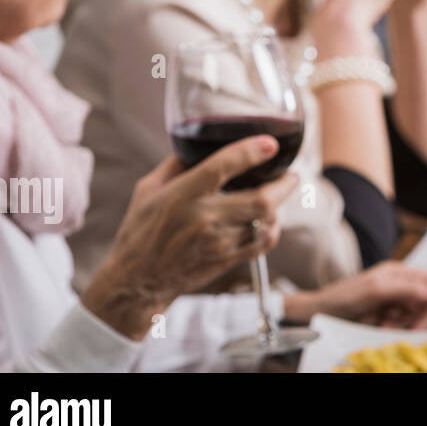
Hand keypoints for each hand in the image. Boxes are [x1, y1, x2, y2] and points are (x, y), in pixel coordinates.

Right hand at [80, 136, 297, 339]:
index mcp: (182, 196)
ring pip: (266, 221)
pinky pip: (264, 243)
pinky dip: (273, 229)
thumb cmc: (140, 231)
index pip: (221, 168)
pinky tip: (268, 220)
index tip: (270, 144)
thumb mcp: (147, 190)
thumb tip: (201, 145)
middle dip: (283, 185)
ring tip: (277, 194)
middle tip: (290, 174)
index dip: (249, 152)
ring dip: (278, 206)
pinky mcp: (227, 260)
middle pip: (260, 200)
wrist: (137, 281)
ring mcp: (218, 242)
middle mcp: (204, 218)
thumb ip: (176, 164)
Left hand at [284, 261, 426, 328]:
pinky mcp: (388, 320)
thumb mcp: (377, 290)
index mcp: (401, 272)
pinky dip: (394, 330)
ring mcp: (395, 304)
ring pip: (417, 317)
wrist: (317, 315)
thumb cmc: (343, 297)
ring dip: (402, 324)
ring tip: (380, 325)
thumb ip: (409, 290)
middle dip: (415, 316)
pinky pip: (403, 327)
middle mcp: (401, 286)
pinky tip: (378, 328)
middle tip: (392, 324)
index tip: (421, 316)